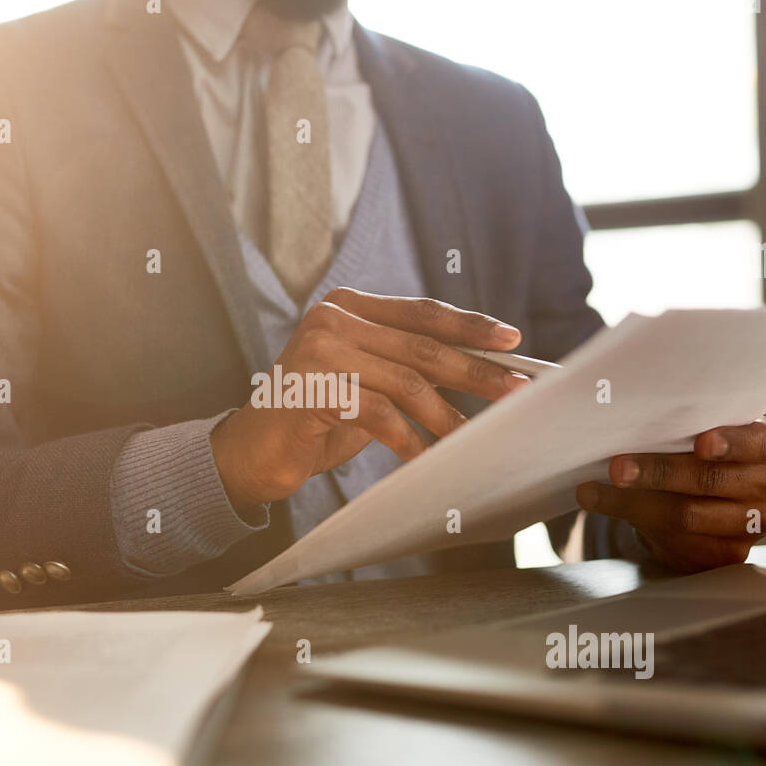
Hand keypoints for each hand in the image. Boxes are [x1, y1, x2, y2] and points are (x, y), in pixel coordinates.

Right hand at [211, 287, 527, 513]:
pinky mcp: (313, 389)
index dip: (470, 326)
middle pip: (421, 345)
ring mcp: (320, 351)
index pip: (421, 311)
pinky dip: (410, 441)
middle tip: (514, 388)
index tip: (512, 340)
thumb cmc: (314, 418)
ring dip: (447, 415)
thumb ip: (404, 364)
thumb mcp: (365, 380)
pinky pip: (380, 415)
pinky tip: (428, 459)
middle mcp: (332, 319)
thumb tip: (478, 367)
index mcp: (348, 306)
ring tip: (475, 437)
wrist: (251, 451)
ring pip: (406, 382)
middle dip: (474, 369)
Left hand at [575, 416, 765, 572]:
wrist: (705, 498)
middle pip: (710, 480)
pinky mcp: (730, 553)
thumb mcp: (701, 430)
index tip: (701, 444)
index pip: (755, 442)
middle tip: (616, 468)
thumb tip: (627, 414)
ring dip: (632, 502)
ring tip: (593, 492)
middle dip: (658, 472)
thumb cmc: (697, 451)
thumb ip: (684, 424)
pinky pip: (679, 541)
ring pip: (686, 515)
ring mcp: (755, 523)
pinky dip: (635, 522)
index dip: (729, 443)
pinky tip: (606, 507)